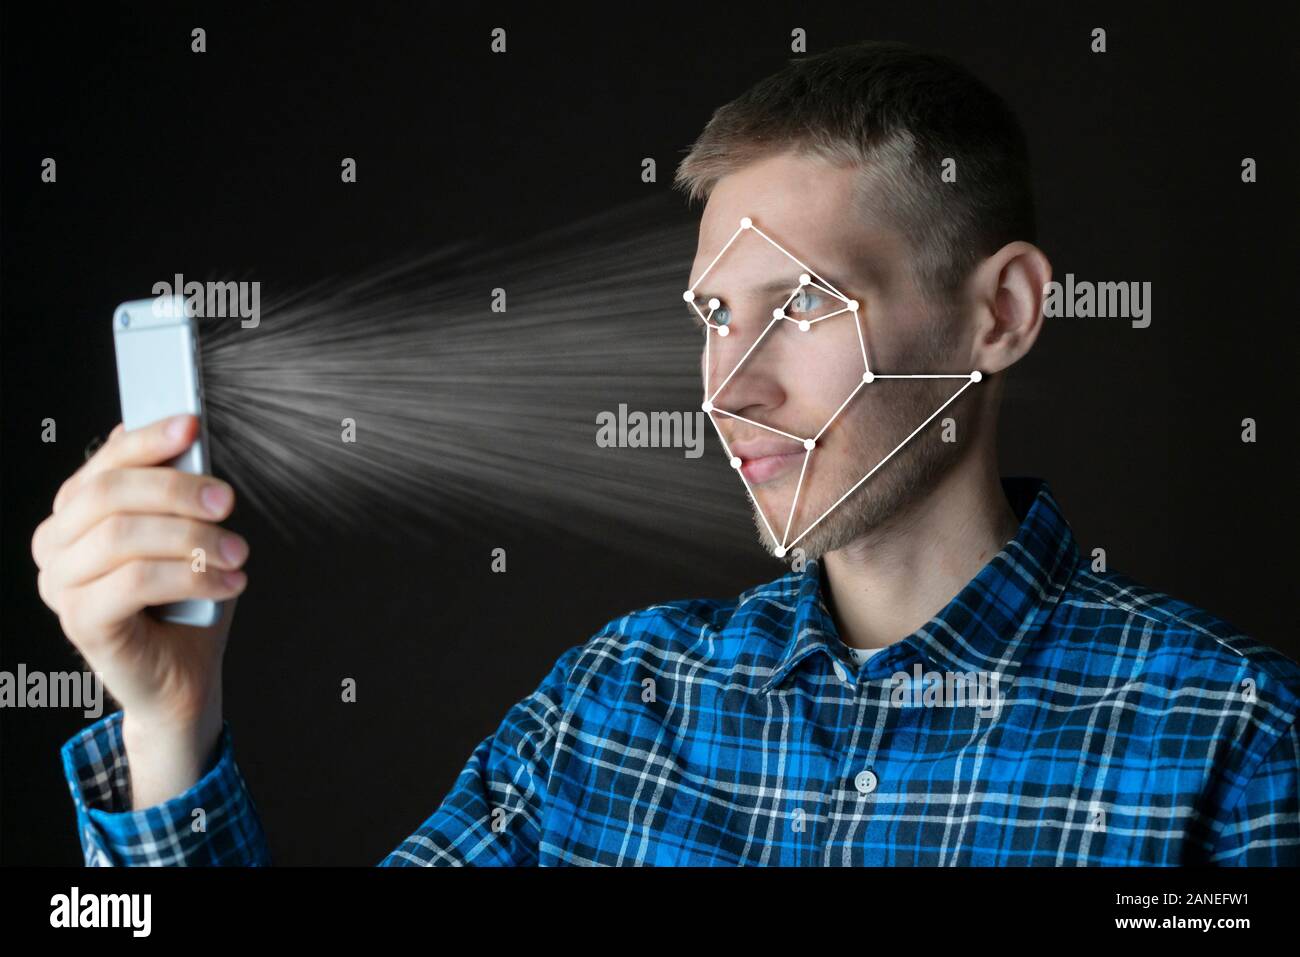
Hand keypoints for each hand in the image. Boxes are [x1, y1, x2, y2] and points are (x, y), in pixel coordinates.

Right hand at [32, 414, 248, 804]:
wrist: (184, 675)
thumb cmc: (185, 602)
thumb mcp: (187, 534)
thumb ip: (177, 490)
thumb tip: (184, 436)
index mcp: (73, 514)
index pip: (103, 464)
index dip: (148, 441)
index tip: (191, 425)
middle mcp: (55, 546)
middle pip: (109, 495)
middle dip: (177, 490)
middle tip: (227, 502)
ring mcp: (60, 585)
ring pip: (124, 536)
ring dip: (193, 538)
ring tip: (238, 553)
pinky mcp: (80, 622)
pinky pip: (137, 581)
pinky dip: (193, 576)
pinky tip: (230, 583)